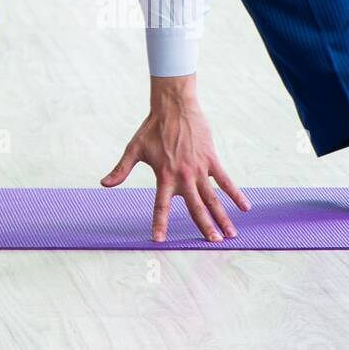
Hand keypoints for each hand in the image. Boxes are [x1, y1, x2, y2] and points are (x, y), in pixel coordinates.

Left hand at [101, 75, 250, 242]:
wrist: (173, 106)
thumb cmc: (152, 128)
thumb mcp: (134, 149)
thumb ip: (121, 169)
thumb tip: (104, 184)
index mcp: (164, 175)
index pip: (161, 205)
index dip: (159, 223)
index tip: (159, 240)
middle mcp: (183, 175)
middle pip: (195, 206)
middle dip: (204, 226)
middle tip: (212, 243)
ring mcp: (199, 168)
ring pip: (213, 198)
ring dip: (222, 216)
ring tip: (230, 234)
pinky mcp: (211, 159)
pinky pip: (226, 180)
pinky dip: (236, 194)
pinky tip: (245, 208)